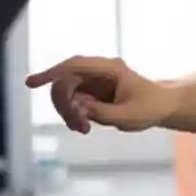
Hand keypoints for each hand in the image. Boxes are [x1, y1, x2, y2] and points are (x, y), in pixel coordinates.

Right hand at [25, 56, 175, 133]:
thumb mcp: (129, 116)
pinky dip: (73, 115)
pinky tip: (84, 127)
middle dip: (64, 105)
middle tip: (79, 127)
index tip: (32, 83)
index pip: (74, 66)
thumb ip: (102, 112)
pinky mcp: (91, 92)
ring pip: (65, 93)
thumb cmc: (151, 108)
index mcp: (110, 68)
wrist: (163, 107)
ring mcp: (93, 81)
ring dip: (68, 113)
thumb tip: (78, 107)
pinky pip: (72, 102)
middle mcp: (98, 71)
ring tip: (83, 129)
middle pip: (65, 82)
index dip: (51, 73)